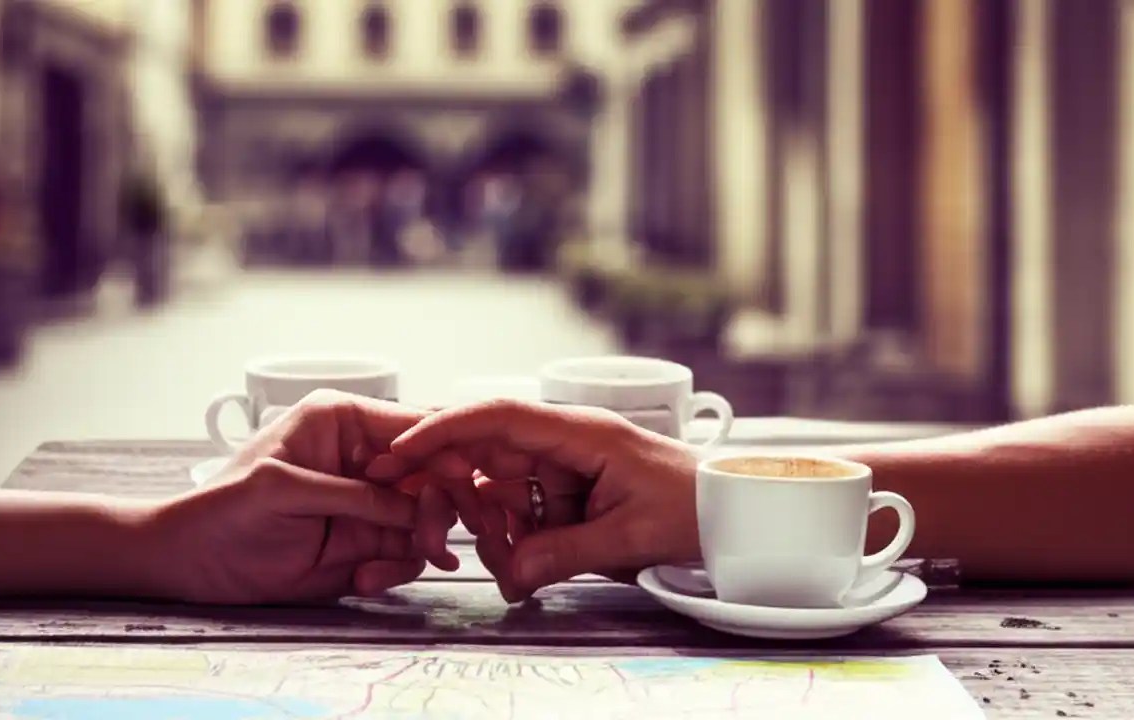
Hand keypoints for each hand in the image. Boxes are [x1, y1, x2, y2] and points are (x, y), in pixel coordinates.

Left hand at [148, 391, 478, 603]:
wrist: (191, 560)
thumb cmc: (225, 507)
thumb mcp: (288, 490)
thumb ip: (356, 494)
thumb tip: (419, 501)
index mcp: (344, 422)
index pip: (414, 427)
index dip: (444, 453)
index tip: (463, 483)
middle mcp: (365, 459)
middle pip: (433, 474)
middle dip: (436, 510)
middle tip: (428, 543)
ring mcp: (368, 502)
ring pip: (428, 517)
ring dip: (417, 546)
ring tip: (376, 570)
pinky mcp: (365, 541)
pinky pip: (405, 552)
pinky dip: (394, 570)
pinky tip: (362, 580)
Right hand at [390, 400, 700, 601]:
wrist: (729, 510)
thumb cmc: (692, 506)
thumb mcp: (630, 536)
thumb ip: (566, 552)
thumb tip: (511, 572)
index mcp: (580, 433)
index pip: (500, 417)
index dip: (446, 429)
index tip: (404, 450)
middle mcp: (565, 443)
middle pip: (488, 457)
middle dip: (462, 496)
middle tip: (441, 531)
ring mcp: (564, 468)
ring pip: (500, 492)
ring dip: (495, 532)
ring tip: (517, 572)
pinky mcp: (567, 493)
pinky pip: (524, 514)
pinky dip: (518, 543)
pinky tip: (528, 572)